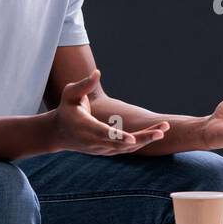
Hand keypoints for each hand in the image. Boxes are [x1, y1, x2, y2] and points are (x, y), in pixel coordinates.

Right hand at [46, 70, 168, 154]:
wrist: (58, 133)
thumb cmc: (66, 108)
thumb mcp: (70, 94)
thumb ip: (83, 85)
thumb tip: (97, 73)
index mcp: (84, 127)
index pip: (103, 134)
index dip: (118, 137)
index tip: (132, 139)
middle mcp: (94, 142)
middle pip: (120, 144)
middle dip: (142, 138)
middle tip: (161, 131)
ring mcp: (101, 149)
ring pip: (126, 148)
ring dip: (146, 139)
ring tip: (164, 128)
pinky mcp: (107, 151)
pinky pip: (126, 149)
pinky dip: (140, 143)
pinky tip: (155, 133)